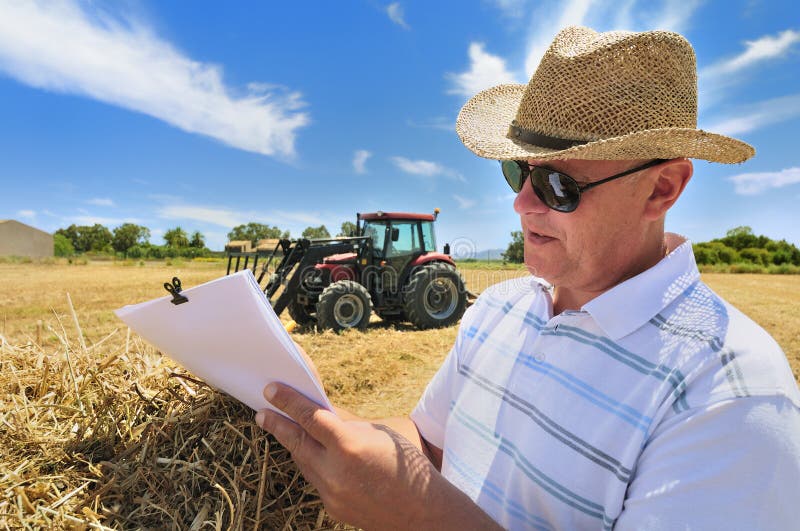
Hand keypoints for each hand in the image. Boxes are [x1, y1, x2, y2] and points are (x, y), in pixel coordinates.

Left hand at [255, 383, 492, 529]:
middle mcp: (335, 469)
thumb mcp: (379, 433)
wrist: (422, 510)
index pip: (309, 417)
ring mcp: (331, 492)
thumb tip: (322, 415)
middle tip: (262, 413)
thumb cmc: (406, 465)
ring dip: (295, 445)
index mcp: (348, 444)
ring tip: (284, 430)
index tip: (271, 391)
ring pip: (303, 463)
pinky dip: (315, 467)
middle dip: (278, 425)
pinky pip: (317, 481)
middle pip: (297, 441)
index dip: (288, 402)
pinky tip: (315, 458)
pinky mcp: (332, 507)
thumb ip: (347, 425)